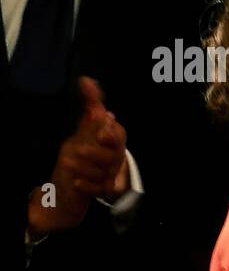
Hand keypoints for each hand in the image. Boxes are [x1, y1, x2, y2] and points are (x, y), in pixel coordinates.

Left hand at [27, 77, 127, 234]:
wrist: (74, 181)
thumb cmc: (84, 152)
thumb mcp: (86, 127)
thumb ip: (91, 104)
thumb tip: (86, 80)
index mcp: (113, 141)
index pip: (118, 135)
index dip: (112, 133)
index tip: (102, 130)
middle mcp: (114, 158)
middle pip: (113, 155)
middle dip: (97, 152)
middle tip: (78, 148)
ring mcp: (110, 175)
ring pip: (103, 172)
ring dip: (85, 168)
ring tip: (67, 162)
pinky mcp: (102, 191)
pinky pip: (99, 190)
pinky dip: (89, 186)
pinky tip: (77, 182)